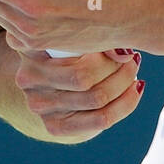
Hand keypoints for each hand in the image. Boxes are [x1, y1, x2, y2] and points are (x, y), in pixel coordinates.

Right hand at [8, 41, 145, 141]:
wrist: (46, 82)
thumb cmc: (64, 50)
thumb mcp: (71, 37)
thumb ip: (93, 37)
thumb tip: (126, 53)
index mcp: (31, 49)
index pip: (71, 48)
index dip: (101, 48)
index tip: (120, 36)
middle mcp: (29, 80)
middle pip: (85, 78)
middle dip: (116, 66)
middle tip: (132, 56)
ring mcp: (39, 107)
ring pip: (97, 98)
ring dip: (123, 83)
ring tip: (132, 70)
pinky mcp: (55, 127)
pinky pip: (101, 119)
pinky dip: (125, 104)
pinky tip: (135, 89)